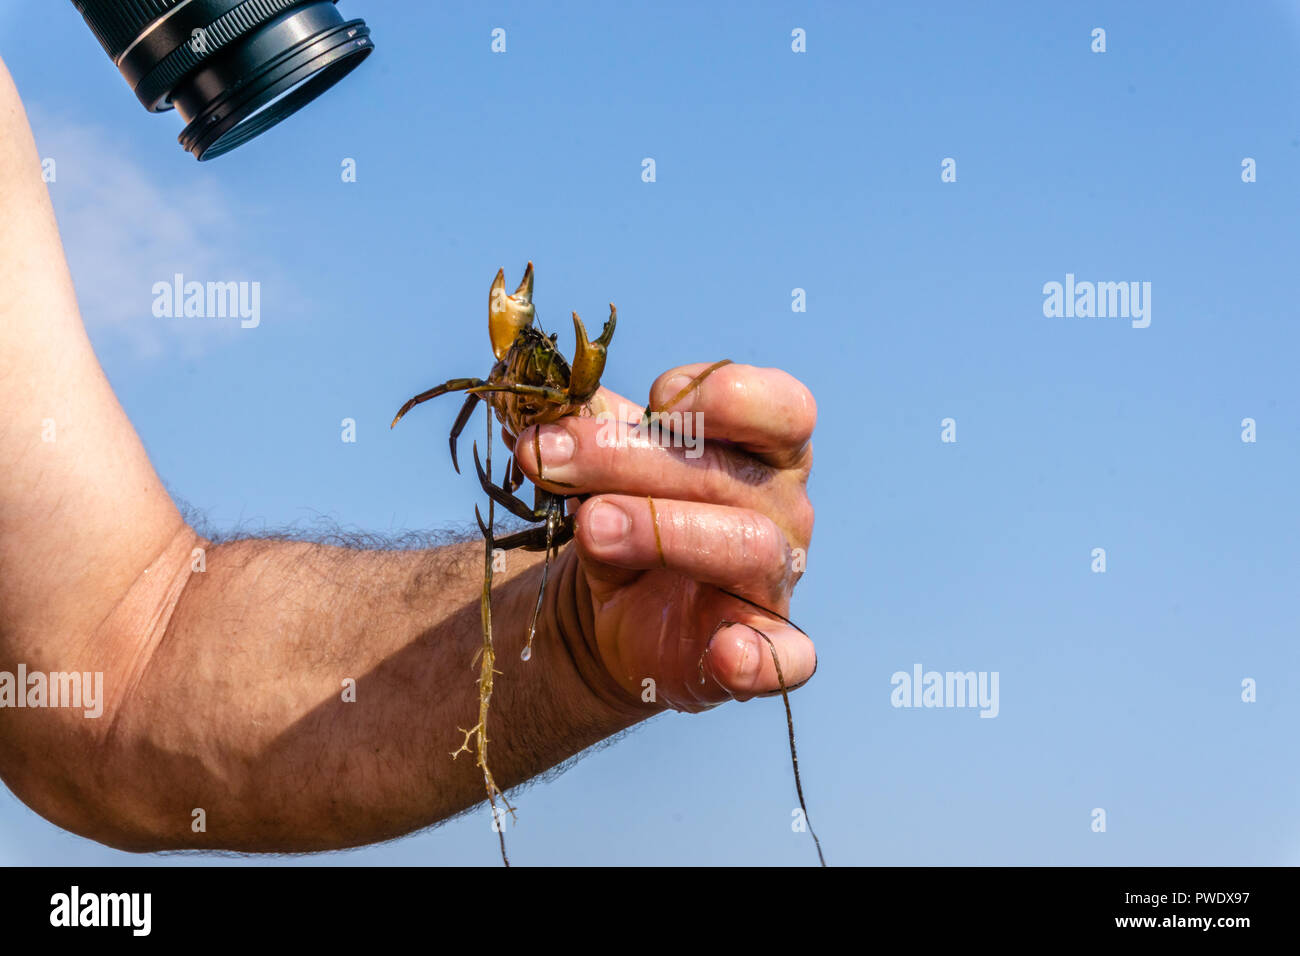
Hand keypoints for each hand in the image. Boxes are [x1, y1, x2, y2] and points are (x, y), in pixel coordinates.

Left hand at [515, 362, 816, 713]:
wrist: (618, 611)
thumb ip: (589, 429)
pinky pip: (782, 660)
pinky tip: (725, 654)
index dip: (728, 395)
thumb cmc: (631, 514)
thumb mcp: (607, 465)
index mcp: (763, 450)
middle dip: (627, 457)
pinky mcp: (761, 651)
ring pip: (746, 546)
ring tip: (590, 525)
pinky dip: (757, 659)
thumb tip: (544, 406)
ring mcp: (775, 582)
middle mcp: (782, 510)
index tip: (657, 397)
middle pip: (726, 473)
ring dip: (660, 530)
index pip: (782, 408)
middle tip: (547, 455)